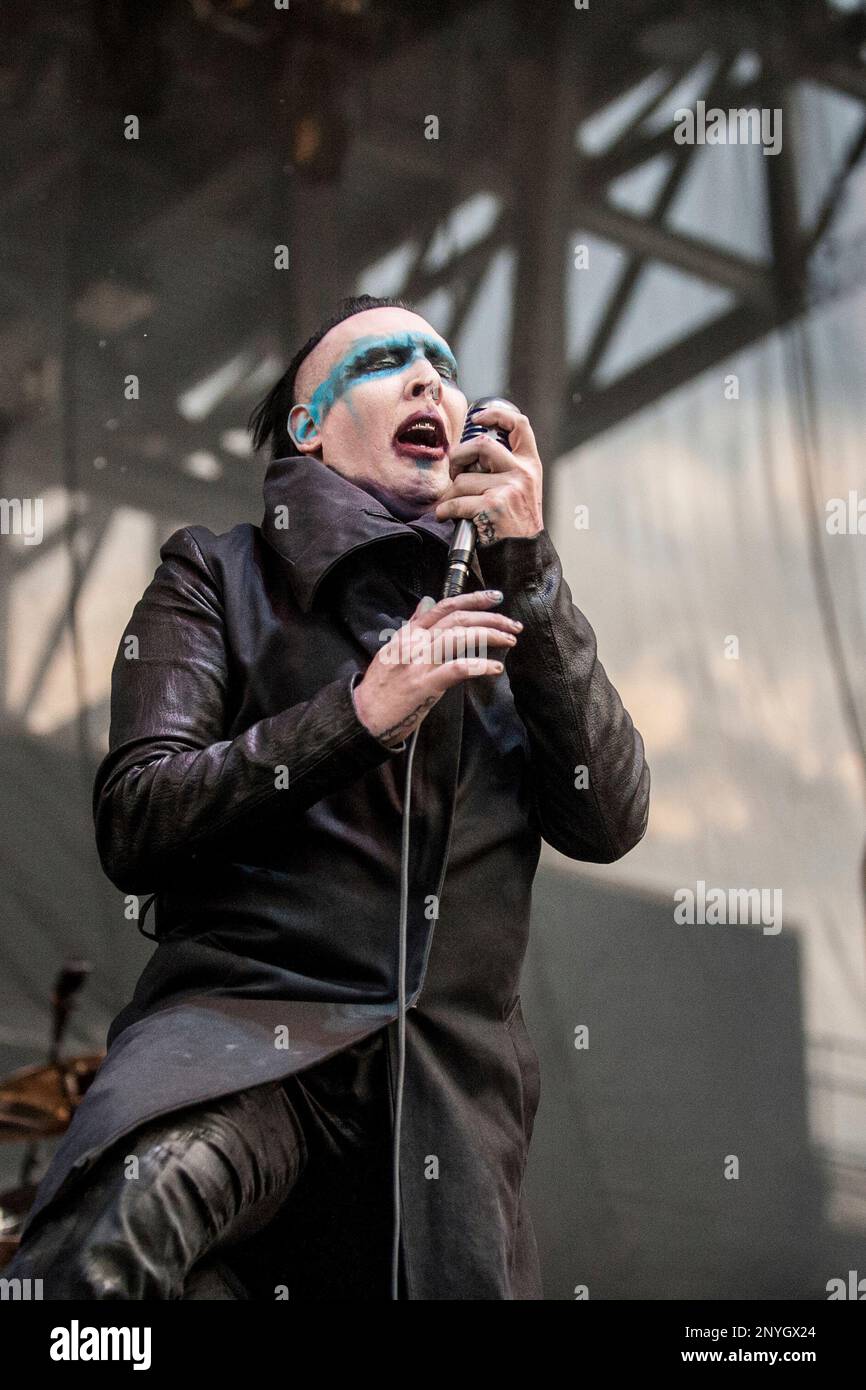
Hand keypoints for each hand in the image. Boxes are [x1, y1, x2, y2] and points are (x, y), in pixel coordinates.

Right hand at [352, 590, 522, 747]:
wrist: (364, 717)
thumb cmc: (380, 687)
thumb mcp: (392, 648)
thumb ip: (413, 626)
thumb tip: (427, 602)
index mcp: (409, 634)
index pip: (444, 607)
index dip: (472, 599)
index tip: (495, 598)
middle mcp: (415, 643)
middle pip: (457, 619)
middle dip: (490, 618)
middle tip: (513, 623)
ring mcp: (420, 663)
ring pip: (459, 638)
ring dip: (490, 636)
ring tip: (510, 640)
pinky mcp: (425, 685)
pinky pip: (457, 669)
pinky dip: (480, 665)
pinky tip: (496, 668)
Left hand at [434, 404, 543, 543]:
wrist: (524, 558)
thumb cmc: (514, 525)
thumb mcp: (521, 490)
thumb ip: (504, 469)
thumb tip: (467, 453)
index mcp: (530, 465)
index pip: (519, 425)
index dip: (496, 415)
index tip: (478, 418)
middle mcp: (522, 473)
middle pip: (481, 445)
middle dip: (458, 457)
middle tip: (455, 473)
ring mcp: (509, 488)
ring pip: (462, 480)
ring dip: (450, 495)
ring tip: (454, 507)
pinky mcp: (493, 506)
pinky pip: (456, 501)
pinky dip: (445, 511)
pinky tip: (446, 516)